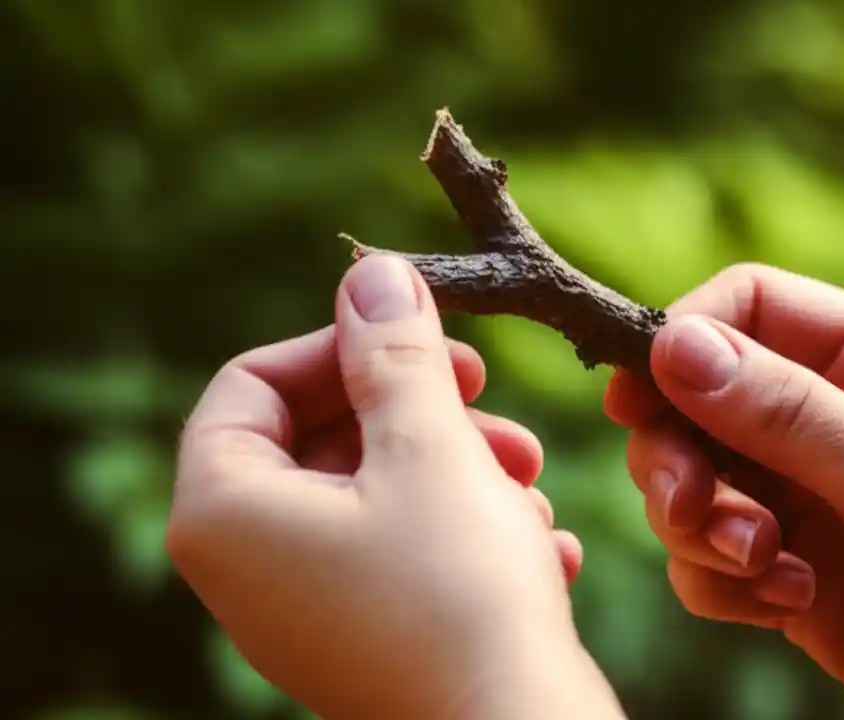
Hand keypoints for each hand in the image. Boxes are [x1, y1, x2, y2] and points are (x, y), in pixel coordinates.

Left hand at [169, 255, 620, 718]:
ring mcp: (307, 611)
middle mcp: (248, 569)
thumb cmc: (461, 597)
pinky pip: (403, 553)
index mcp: (226, 514)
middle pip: (321, 438)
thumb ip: (395, 355)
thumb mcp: (429, 449)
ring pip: (375, 493)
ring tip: (531, 481)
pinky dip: (466, 530)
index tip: (424, 338)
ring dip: (458, 468)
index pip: (251, 384)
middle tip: (491, 402)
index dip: (341, 344)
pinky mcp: (367, 640)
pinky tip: (539, 541)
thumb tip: (372, 274)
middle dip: (418, 412)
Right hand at [607, 264, 843, 718]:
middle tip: (691, 508)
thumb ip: (788, 414)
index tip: (641, 395)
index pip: (752, 308)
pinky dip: (726, 585)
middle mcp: (839, 425)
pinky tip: (791, 606)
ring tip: (768, 567)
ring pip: (698, 485)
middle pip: (702, 402)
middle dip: (680, 455)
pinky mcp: (800, 581)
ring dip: (704, 527)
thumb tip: (674, 342)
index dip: (686, 339)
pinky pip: (714, 564)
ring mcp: (816, 504)